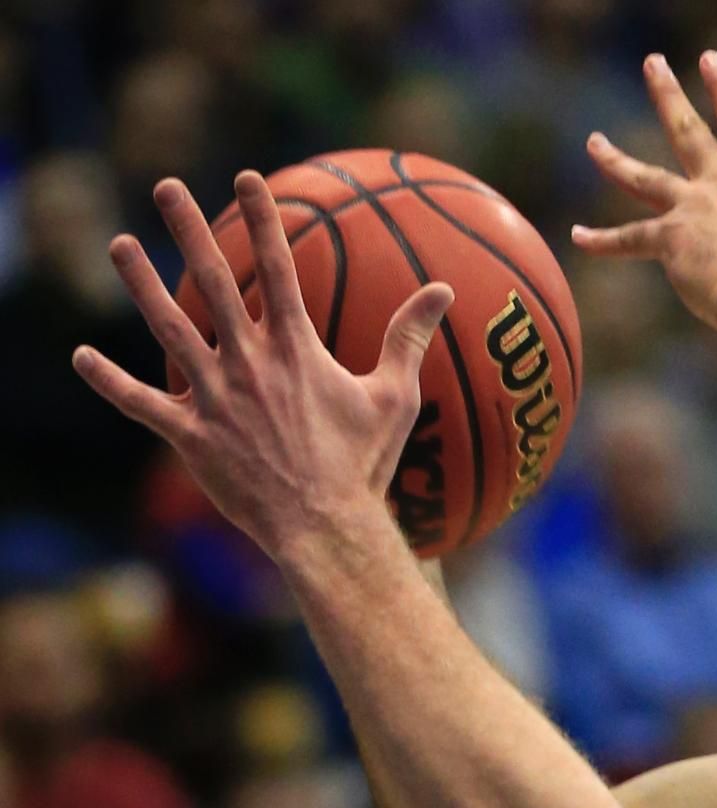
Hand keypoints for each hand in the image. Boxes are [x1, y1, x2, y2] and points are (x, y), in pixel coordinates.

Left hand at [72, 174, 453, 559]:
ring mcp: (213, 398)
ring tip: (120, 243)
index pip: (278, 269)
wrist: (324, 526)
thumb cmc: (365, 464)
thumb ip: (409, 337)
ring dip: (141, 284)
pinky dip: (109, 381)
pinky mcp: (189, 436)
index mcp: (296, 349)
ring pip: (168, 329)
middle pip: (212, 282)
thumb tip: (443, 289)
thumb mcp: (396, 396)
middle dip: (189, 229)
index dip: (263, 220)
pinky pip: (140, 404)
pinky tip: (80, 357)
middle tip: (167, 187)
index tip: (248, 178)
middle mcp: (248, 363)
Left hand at [572, 51, 716, 336]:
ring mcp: (693, 207)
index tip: (710, 60)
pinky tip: (579, 236)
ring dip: (614, 158)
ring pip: (643, 176)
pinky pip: (628, 239)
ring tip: (594, 141)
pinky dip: (602, 241)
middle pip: (687, 130)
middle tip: (653, 63)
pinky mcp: (670, 239)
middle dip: (667, 94)